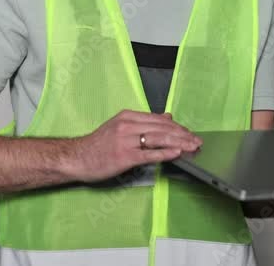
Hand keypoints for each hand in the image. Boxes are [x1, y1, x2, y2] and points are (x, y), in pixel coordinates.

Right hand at [71, 110, 201, 182]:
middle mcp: (128, 125)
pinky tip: (177, 153)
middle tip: (197, 141)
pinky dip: (165, 153)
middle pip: (162, 128)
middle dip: (183, 134)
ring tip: (193, 146)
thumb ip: (143, 122)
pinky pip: (149, 154)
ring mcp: (126, 140)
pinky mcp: (125, 156)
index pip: (159, 120)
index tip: (190, 133)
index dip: (178, 127)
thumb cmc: (98, 144)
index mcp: (128, 116)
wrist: (76, 157)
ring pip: (159, 139)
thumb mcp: (120, 126)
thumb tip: (167, 117)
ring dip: (179, 143)